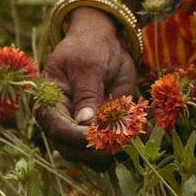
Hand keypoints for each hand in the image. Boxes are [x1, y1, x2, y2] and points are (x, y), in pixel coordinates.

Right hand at [39, 6, 140, 168]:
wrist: (104, 41)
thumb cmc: (89, 49)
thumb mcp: (88, 66)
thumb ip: (87, 93)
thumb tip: (84, 122)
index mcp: (49, 103)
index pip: (57, 130)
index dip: (76, 138)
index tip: (99, 136)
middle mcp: (62, 120)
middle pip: (71, 149)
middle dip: (97, 149)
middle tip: (124, 140)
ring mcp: (81, 127)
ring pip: (91, 154)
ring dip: (114, 151)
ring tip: (137, 136)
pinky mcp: (102, 127)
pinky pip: (110, 145)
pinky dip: (127, 144)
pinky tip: (145, 134)